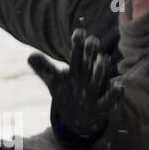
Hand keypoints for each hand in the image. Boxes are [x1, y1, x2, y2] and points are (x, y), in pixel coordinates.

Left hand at [28, 29, 119, 149]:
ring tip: (101, 60)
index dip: (78, 42)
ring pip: (101, 75)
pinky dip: (114, 93)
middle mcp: (88, 74)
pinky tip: (118, 87)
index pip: (77, 52)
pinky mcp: (102, 105)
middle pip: (90, 59)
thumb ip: (44, 69)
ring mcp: (96, 88)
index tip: (79, 32)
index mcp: (77, 67)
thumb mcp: (54, 82)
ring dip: (101, 68)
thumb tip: (30, 57)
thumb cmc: (69, 93)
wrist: (80, 117)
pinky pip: (110, 98)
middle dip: (91, 50)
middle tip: (91, 41)